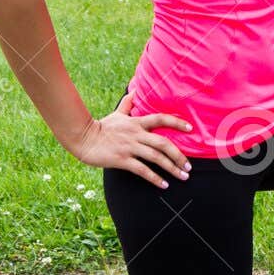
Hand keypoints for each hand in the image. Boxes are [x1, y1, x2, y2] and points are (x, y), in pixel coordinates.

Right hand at [70, 90, 192, 187]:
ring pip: (156, 157)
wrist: (82, 138)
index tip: (190, 128)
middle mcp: (136, 134)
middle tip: (189, 166)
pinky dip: (155, 178)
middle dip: (179, 155)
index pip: (161, 119)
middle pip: (163, 143)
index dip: (177, 122)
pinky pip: (142, 170)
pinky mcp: (122, 159)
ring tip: (182, 176)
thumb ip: (128, 103)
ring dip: (172, 168)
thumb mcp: (117, 114)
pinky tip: (164, 185)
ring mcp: (129, 147)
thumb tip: (135, 89)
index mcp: (136, 122)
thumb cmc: (101, 127)